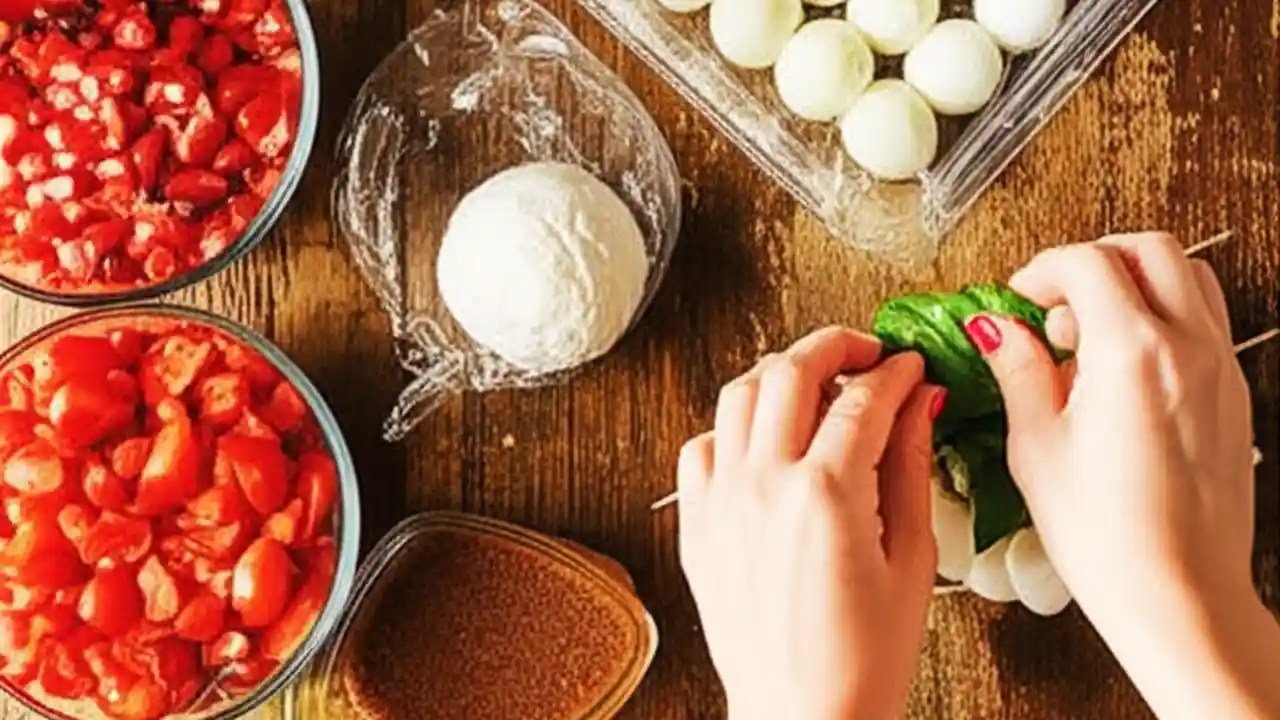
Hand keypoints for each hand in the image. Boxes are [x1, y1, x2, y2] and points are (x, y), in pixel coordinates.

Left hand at [677, 327, 944, 719]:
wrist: (804, 718)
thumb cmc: (866, 659)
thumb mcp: (913, 559)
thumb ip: (910, 465)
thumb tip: (917, 401)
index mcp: (826, 494)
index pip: (863, 397)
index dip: (895, 371)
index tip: (911, 367)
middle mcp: (763, 486)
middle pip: (789, 370)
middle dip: (833, 344)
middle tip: (863, 352)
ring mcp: (720, 503)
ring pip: (737, 394)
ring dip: (779, 374)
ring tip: (814, 387)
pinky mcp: (696, 526)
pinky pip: (701, 446)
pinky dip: (733, 427)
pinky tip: (765, 442)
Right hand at [971, 232, 1277, 717]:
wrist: (1179, 594)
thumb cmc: (1106, 536)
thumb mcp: (1037, 447)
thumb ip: (1018, 370)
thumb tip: (996, 328)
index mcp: (1133, 353)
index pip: (1089, 263)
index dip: (1042, 270)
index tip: (1017, 300)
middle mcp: (1188, 349)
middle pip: (1149, 250)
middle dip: (1093, 261)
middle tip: (1053, 303)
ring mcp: (1220, 369)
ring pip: (1187, 277)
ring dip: (1134, 283)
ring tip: (1090, 334)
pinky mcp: (1233, 395)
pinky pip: (1204, 322)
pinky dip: (1162, 317)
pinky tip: (1122, 370)